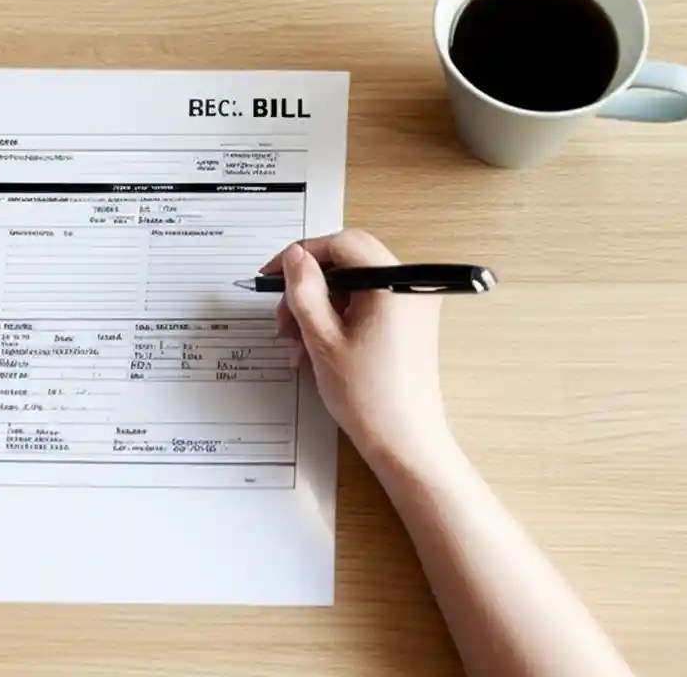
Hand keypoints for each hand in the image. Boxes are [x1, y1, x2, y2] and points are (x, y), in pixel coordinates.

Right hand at [265, 230, 450, 464]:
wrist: (405, 443)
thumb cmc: (369, 397)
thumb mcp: (322, 339)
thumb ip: (304, 291)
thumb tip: (295, 257)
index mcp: (393, 284)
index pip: (342, 244)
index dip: (303, 254)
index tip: (274, 274)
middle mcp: (409, 287)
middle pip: (348, 264)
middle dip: (309, 289)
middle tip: (283, 319)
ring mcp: (412, 307)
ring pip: (353, 288)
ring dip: (318, 310)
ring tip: (297, 345)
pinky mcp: (409, 325)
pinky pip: (366, 307)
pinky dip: (338, 322)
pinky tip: (316, 351)